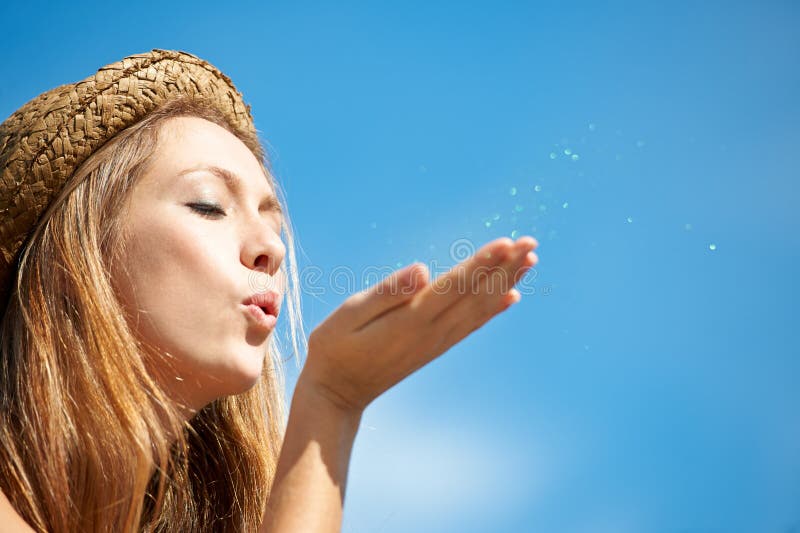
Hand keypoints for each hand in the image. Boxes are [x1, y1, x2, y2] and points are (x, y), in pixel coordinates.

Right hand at [298, 236, 538, 413]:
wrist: (337, 394)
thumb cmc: (334, 348)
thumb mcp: (349, 315)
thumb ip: (387, 292)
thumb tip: (424, 269)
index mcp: (412, 320)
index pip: (455, 285)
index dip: (483, 262)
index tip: (508, 242)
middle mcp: (432, 332)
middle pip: (477, 294)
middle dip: (506, 266)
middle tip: (532, 242)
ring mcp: (436, 342)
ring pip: (480, 308)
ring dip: (507, 281)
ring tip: (530, 260)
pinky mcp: (434, 347)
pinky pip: (472, 324)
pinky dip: (494, 308)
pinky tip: (511, 295)